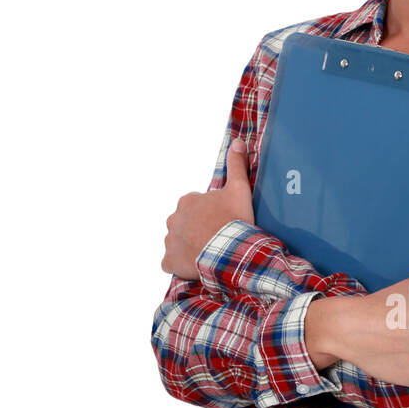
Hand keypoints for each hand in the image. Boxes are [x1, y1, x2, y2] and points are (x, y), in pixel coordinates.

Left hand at [161, 139, 255, 279]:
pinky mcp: (170, 261)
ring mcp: (170, 241)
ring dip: (189, 247)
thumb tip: (237, 142)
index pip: (196, 207)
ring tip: (208, 253)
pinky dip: (179, 264)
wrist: (231, 250)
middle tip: (216, 238)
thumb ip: (236, 165)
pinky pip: (171, 263)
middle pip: (185, 224)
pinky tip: (194, 266)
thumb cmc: (235, 219)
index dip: (210, 214)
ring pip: (177, 243)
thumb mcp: (239, 188)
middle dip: (197, 230)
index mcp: (187, 201)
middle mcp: (173, 219)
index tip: (222, 221)